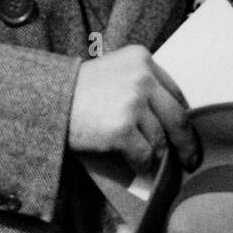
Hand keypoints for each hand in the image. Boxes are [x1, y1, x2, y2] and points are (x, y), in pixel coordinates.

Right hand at [68, 46, 199, 173]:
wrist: (42, 101)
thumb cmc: (75, 91)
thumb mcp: (113, 73)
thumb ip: (140, 84)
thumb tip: (168, 119)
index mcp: (142, 59)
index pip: (175, 93)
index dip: (182, 117)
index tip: (186, 134)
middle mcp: (142, 77)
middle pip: (178, 117)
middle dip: (187, 143)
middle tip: (190, 160)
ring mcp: (132, 102)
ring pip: (161, 140)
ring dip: (160, 159)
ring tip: (158, 170)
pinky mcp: (121, 128)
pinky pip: (145, 155)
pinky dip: (144, 168)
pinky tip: (142, 173)